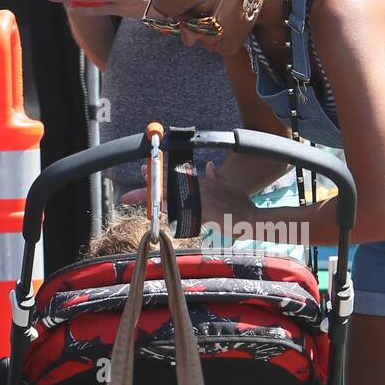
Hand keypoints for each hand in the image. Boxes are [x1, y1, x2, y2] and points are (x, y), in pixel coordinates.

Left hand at [120, 162, 255, 242]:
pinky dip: (165, 211)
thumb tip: (208, 165)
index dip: (161, 170)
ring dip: (150, 195)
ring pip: (169, 196)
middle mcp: (199, 188)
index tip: (147, 168)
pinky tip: (153, 212)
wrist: (251, 218)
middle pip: (169, 182)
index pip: (178, 173)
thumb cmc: (241, 204)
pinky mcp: (201, 213)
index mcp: (204, 181)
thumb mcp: (229, 186)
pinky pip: (178, 212)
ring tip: (132, 196)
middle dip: (150, 181)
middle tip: (136, 178)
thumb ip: (217, 176)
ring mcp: (199, 200)